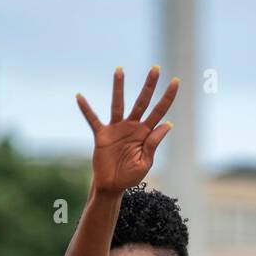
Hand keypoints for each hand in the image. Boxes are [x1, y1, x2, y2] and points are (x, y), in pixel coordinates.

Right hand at [76, 66, 178, 193]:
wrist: (112, 186)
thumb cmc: (129, 176)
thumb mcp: (145, 162)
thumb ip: (153, 143)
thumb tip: (167, 124)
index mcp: (145, 133)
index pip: (159, 112)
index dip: (167, 97)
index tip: (176, 81)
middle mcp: (132, 126)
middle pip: (142, 102)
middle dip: (149, 86)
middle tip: (156, 68)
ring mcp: (116, 129)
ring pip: (118, 104)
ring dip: (119, 88)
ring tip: (120, 70)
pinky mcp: (102, 135)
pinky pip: (92, 120)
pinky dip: (86, 109)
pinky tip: (79, 97)